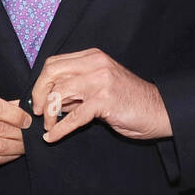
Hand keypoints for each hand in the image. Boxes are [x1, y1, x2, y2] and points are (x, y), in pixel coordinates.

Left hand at [30, 48, 172, 143]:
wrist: (158, 110)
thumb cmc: (128, 100)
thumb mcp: (100, 85)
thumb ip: (76, 87)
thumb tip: (47, 98)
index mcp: (92, 57)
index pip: (54, 63)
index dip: (40, 82)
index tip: (36, 99)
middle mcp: (95, 63)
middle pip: (52, 73)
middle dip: (39, 94)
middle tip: (38, 112)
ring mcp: (100, 81)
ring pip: (59, 93)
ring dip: (49, 114)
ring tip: (48, 127)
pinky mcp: (105, 101)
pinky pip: (74, 116)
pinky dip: (59, 129)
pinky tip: (53, 137)